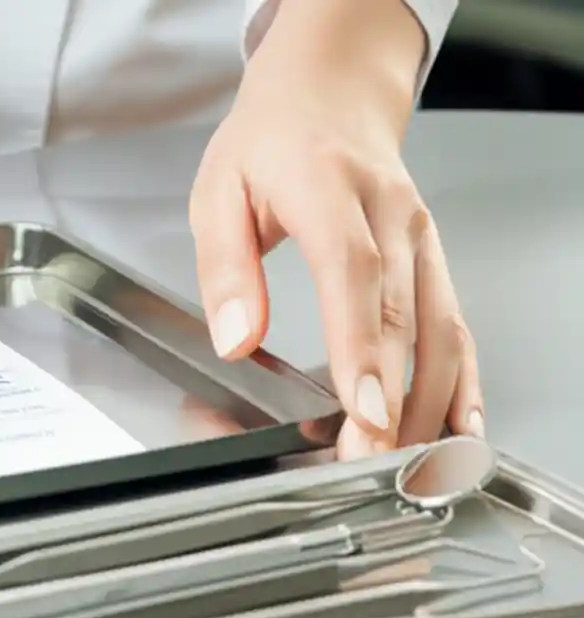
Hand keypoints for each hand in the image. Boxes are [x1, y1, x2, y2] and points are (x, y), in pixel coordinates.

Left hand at [188, 0, 482, 457]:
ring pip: (440, 326)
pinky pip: (454, 321)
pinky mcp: (432, 253)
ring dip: (431, 402)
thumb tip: (235, 338)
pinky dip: (461, 379)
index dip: (362, 348)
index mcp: (328, 189)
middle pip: (401, 314)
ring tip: (412, 465)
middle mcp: (389, 212)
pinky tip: (457, 427)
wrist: (329, 89)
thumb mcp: (218, 192)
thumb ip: (225, 268)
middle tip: (373, 464)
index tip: (363, 411)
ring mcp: (421, 234)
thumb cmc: (269, 141)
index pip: (353, 275)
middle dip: (393, 399)